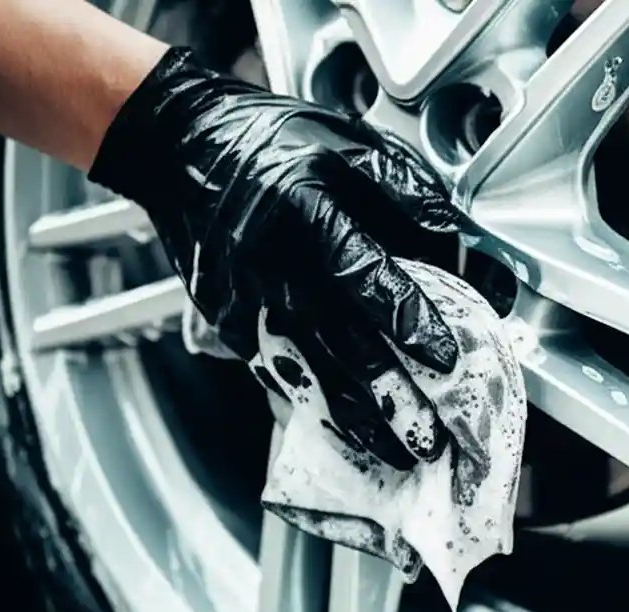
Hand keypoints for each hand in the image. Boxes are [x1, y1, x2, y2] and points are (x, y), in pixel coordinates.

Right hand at [89, 47, 467, 469]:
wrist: (179, 149)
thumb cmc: (265, 142)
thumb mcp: (342, 141)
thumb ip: (403, 187)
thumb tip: (449, 234)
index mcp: (308, 218)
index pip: (370, 282)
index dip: (412, 322)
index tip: (448, 357)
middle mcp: (276, 271)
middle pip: (344, 350)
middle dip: (392, 401)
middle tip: (431, 440)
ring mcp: (248, 305)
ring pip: (312, 376)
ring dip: (357, 422)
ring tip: (397, 454)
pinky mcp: (231, 325)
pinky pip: (281, 373)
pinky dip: (316, 407)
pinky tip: (346, 431)